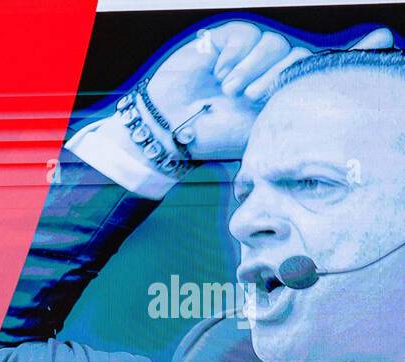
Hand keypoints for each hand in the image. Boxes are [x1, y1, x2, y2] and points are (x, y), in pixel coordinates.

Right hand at [141, 22, 391, 160]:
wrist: (170, 131)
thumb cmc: (215, 134)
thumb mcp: (268, 127)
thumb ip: (303, 107)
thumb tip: (343, 91)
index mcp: (284, 88)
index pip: (327, 60)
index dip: (358, 48)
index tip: (383, 39)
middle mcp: (271, 66)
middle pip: (300, 53)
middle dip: (281, 75)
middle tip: (255, 97)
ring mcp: (250, 51)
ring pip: (276, 44)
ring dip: (255, 70)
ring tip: (233, 91)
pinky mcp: (227, 39)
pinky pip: (248, 36)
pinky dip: (237, 58)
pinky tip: (221, 75)